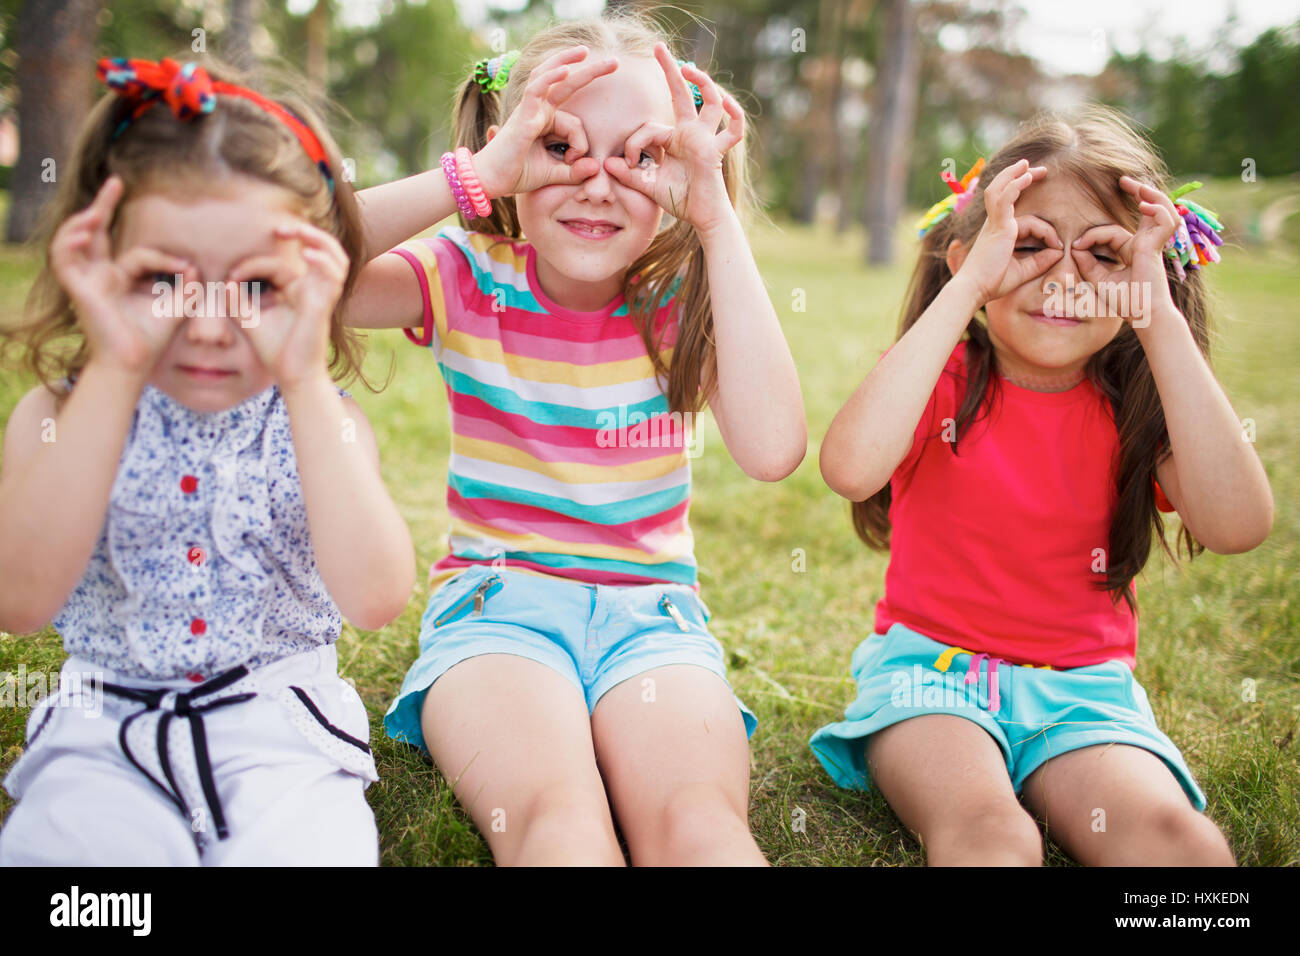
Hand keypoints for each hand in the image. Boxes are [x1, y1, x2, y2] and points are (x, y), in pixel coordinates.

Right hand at [50, 176, 189, 375]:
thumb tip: (196, 267)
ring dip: (81, 222)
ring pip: (72, 242)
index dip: (165, 258)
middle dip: (103, 206)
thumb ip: (187, 287)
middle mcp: (99, 277)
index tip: (189, 269)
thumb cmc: (150, 341)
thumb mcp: (175, 308)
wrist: (133, 365)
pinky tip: (84, 230)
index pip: (138, 255)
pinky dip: (69, 243)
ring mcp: (86, 282)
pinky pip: (63, 260)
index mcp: (119, 281)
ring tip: (97, 208)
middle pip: (93, 234)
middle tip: (116, 182)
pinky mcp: (78, 290)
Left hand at [230, 221, 347, 390]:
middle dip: (305, 232)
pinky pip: (333, 277)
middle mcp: (315, 290)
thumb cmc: (276, 351)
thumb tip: (226, 282)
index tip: (232, 277)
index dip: (253, 264)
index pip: (281, 263)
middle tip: (281, 228)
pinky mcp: (324, 306)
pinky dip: (324, 261)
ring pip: (336, 258)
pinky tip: (307, 254)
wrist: (292, 377)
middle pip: (324, 250)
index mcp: (299, 291)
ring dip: (321, 240)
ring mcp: (323, 297)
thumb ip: (237, 301)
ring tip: (300, 231)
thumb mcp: (249, 320)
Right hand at [472, 45, 616, 198]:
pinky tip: (566, 69)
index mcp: (545, 121)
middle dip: (590, 71)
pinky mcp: (523, 116)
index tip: (574, 163)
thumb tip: (597, 167)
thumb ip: (575, 172)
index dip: (581, 144)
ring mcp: (529, 109)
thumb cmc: (516, 174)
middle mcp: (537, 109)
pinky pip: (536, 89)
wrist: (490, 181)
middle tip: (615, 62)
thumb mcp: (553, 175)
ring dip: (570, 62)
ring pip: (551, 77)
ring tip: (589, 52)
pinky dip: (550, 78)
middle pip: (566, 82)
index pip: (575, 122)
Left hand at [602, 43, 744, 235]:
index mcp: (674, 139)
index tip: (628, 164)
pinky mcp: (716, 151)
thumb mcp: (647, 186)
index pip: (649, 129)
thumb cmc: (678, 201)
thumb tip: (606, 163)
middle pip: (682, 94)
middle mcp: (691, 134)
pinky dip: (734, 115)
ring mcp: (706, 139)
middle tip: (658, 47)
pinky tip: (726, 102)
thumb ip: (628, 175)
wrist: (701, 218)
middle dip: (670, 70)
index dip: (634, 144)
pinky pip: (734, 130)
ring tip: (688, 68)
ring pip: (708, 103)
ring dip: (702, 84)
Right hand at [951, 159, 1063, 306]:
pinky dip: (1016, 184)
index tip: (1058, 246)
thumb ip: (1040, 261)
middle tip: (1037, 170)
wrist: (974, 289)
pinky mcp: (998, 224)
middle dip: (1019, 178)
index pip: (1027, 221)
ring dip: (1014, 174)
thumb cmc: (993, 282)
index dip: (1047, 231)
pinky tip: (1027, 176)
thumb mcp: (1023, 271)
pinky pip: (1005, 197)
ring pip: (1000, 189)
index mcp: (998, 233)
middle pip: (1002, 192)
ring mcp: (994, 222)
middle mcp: (994, 224)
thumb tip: (1058, 251)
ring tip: (1028, 164)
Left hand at [1071, 175, 1177, 322]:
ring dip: (1149, 194)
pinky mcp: (1156, 247)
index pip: (1110, 233)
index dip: (1091, 236)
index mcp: (1132, 250)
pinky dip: (1157, 210)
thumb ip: (1087, 262)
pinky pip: (1164, 222)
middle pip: (1147, 211)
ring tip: (1135, 183)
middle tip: (1123, 180)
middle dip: (1137, 192)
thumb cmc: (1125, 301)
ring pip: (1159, 211)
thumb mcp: (1098, 279)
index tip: (1075, 247)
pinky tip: (1144, 205)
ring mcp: (1152, 244)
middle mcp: (1144, 244)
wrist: (1142, 314)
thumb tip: (1075, 246)